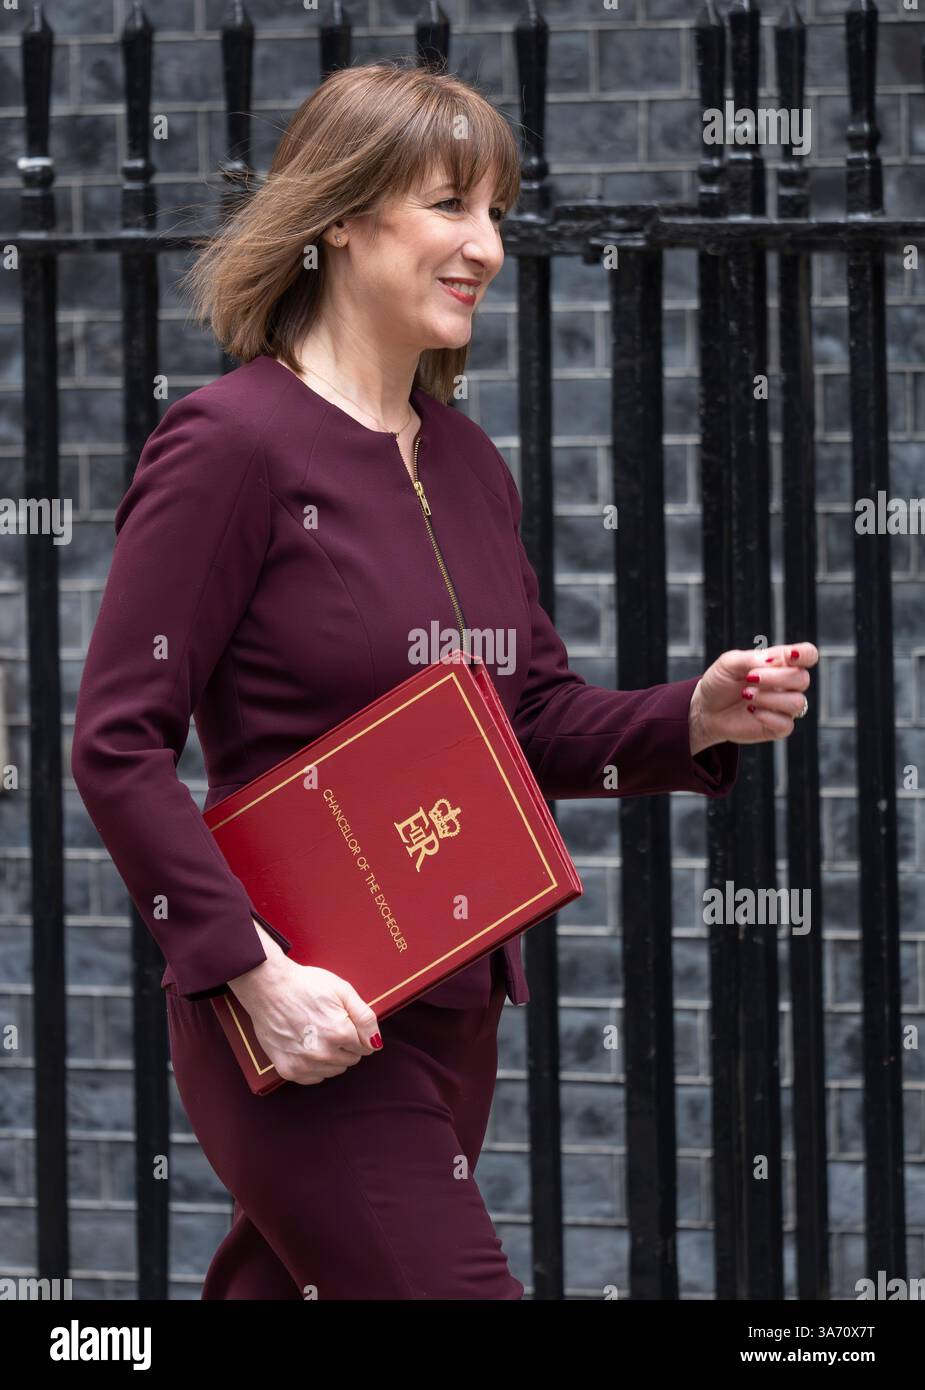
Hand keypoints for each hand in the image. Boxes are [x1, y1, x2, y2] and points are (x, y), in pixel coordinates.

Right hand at [228, 930, 380, 1084]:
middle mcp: (323, 1054)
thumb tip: (376, 1043)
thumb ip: (365, 1018)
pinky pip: (314, 1078)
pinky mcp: (288, 1070)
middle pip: (351, 1060)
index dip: (357, 1033)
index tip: (344, 1020)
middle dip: (346, 1045)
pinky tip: (306, 1046)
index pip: (366, 1047)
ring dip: (331, 1056)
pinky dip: (314, 1066)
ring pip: (334, 1070)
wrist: (267, 987)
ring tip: (316, 1033)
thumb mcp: (343, 990)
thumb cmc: (306, 985)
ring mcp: (304, 1064)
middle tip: (328, 1024)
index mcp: (340, 1033)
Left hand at [689, 642, 819, 751]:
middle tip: (750, 678)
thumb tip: (773, 662)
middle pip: (802, 678)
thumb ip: (751, 658)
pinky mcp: (777, 728)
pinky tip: (751, 711)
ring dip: (770, 698)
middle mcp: (786, 684)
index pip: (807, 655)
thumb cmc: (720, 682)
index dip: (805, 654)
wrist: (706, 708)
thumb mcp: (728, 663)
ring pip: (797, 702)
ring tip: (746, 695)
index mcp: (779, 663)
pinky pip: (787, 724)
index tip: (789, 656)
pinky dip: (768, 716)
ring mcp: (783, 707)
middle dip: (776, 677)